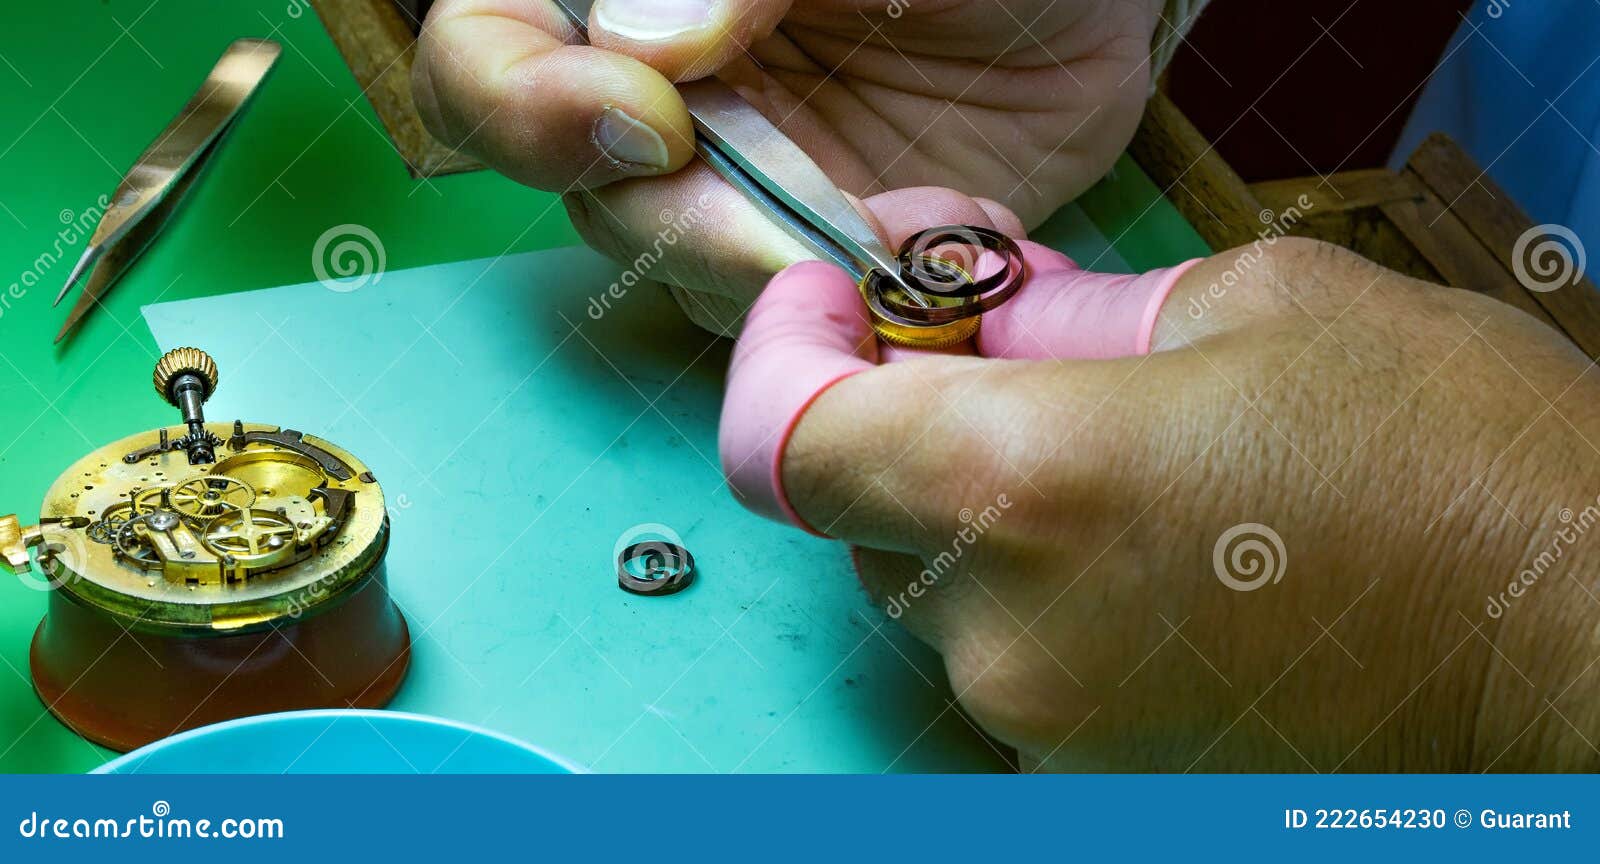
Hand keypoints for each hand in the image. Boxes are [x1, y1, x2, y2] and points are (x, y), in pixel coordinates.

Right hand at [413, 0, 1162, 307]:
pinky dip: (828, 306)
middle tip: (783, 232)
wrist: (1092, 19)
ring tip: (882, 236)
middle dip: (671, 218)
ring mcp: (725, 172)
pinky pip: (765, 310)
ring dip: (760, 273)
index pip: (486, 38)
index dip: (523, 98)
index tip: (652, 122)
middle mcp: (653, 82)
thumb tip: (639, 45)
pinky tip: (916, 255)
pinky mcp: (798, 248)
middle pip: (564, 177)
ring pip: (663, 261)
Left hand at [720, 236, 1599, 770]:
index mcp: (1021, 481)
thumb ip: (1069, 314)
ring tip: (1142, 484)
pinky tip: (1169, 569)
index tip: (827, 318)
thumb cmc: (1454, 464)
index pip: (786, 441)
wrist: (1588, 646)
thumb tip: (981, 316)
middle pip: (867, 520)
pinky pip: (1024, 671)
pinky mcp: (1103, 787)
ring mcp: (1050, 731)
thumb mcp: (1255, 311)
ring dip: (1001, 529)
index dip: (784, 363)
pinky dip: (1055, 609)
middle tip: (1018, 374)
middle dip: (920, 437)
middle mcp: (1005, 632)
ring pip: (949, 603)